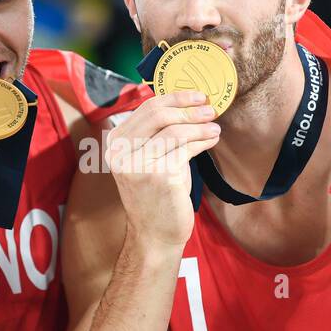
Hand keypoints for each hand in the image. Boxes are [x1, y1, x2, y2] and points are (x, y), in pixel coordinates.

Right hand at [104, 91, 220, 252]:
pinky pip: (186, 148)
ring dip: (200, 125)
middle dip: (188, 108)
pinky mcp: (159, 176)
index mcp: (115, 144)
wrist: (155, 234)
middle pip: (158, 115)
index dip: (175, 98)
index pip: (146, 109)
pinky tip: (211, 140)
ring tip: (214, 126)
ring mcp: (138, 164)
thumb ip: (157, 134)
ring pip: (174, 130)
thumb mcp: (148, 159)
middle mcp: (121, 153)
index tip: (196, 96)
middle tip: (209, 108)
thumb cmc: (156, 194)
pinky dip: (202, 141)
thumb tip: (186, 104)